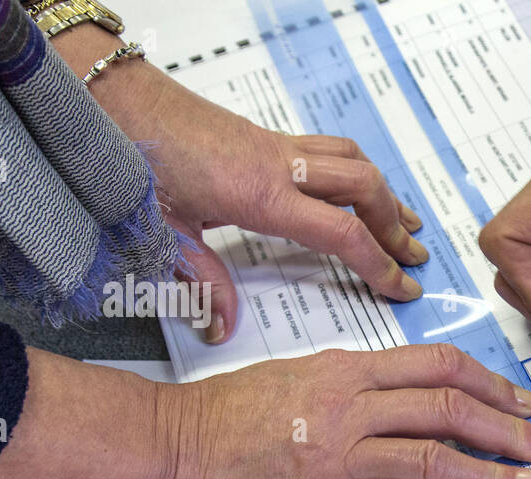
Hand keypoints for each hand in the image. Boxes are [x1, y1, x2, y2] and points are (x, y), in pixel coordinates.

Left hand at [53, 25, 426, 342]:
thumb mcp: (164, 231)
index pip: (343, 233)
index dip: (379, 264)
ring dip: (385, 195)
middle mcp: (281, 165)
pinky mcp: (267, 138)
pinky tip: (359, 188)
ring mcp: (278, 147)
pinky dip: (358, 172)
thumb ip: (200, 281)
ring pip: (354, 163)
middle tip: (415, 260)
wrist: (114, 98)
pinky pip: (332, 150)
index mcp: (263, 195)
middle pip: (364, 190)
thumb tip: (222, 328)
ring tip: (406, 223)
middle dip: (395, 228)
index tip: (403, 289)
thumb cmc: (137, 157)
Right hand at [160, 345, 530, 478]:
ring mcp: (338, 454)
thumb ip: (357, 381)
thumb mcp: (299, 373)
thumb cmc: (227, 410)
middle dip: (509, 429)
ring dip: (493, 474)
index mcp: (347, 367)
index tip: (522, 402)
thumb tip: (414, 395)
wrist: (169, 448)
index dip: (491, 384)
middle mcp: (351, 405)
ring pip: (435, 457)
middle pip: (450, 408)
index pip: (438, 365)